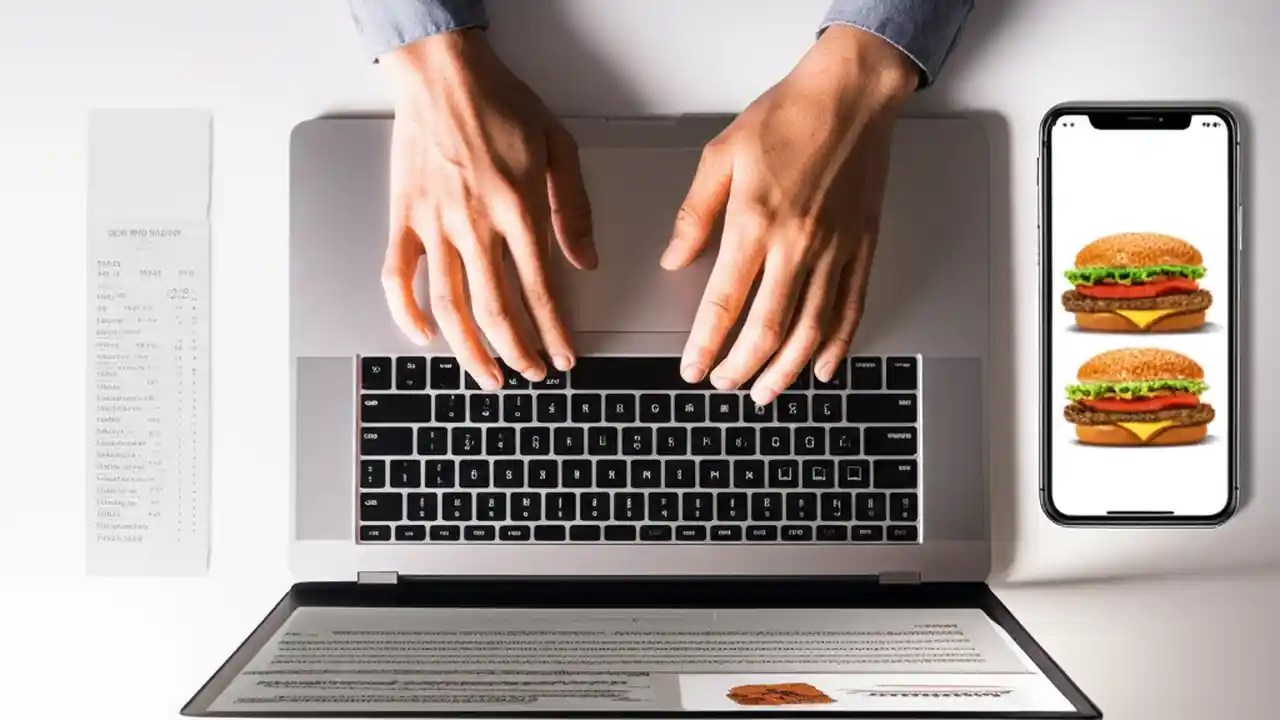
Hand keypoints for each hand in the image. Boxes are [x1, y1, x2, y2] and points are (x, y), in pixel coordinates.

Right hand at [380, 30, 595, 389]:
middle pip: (496, 310)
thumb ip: (574, 209)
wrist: (442, 73)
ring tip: (488, 375)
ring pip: (449, 306)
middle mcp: (476, 224)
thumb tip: (586, 261)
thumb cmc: (499, 103)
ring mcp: (435, 224)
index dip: (554, 333)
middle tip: (531, 374)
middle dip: (518, 352)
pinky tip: (423, 336)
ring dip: (470, 350)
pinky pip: (397, 276)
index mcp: (519, 208)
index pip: (540, 290)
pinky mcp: (404, 217)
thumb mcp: (559, 147)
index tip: (564, 357)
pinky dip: (405, 313)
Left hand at [660, 26, 916, 404]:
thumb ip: (695, 214)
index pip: (724, 303)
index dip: (706, 345)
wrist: (850, 95)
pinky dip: (838, 346)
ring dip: (787, 370)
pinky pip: (851, 309)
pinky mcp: (862, 248)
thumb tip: (675, 259)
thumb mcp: (720, 156)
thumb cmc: (788, 116)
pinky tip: (823, 367)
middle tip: (724, 384)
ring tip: (766, 391)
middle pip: (768, 329)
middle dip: (743, 367)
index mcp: (755, 222)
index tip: (692, 368)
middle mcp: (798, 244)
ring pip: (812, 330)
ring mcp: (835, 250)